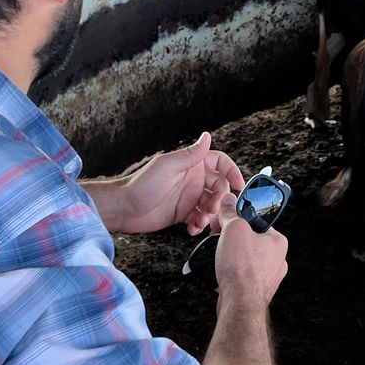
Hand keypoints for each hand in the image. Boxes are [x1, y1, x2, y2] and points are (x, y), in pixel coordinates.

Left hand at [114, 133, 245, 235]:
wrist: (124, 208)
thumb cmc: (141, 185)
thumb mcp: (168, 166)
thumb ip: (190, 154)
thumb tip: (207, 135)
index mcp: (191, 165)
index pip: (219, 163)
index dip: (231, 171)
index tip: (239, 184)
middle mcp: (192, 180)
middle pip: (219, 187)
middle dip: (219, 199)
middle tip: (211, 209)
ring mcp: (188, 197)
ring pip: (211, 205)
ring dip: (210, 215)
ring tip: (200, 222)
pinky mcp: (182, 213)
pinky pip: (199, 218)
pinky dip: (200, 225)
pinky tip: (193, 229)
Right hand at [214, 198, 287, 308]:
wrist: (239, 304)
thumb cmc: (242, 269)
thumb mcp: (234, 228)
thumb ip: (231, 213)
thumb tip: (228, 202)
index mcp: (278, 241)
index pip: (257, 221)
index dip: (237, 218)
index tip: (226, 219)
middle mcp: (277, 259)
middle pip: (250, 239)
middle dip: (232, 238)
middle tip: (219, 238)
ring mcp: (268, 277)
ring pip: (245, 258)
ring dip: (230, 255)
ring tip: (221, 257)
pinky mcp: (256, 290)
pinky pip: (242, 275)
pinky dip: (231, 272)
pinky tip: (224, 272)